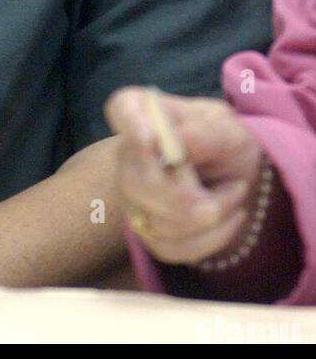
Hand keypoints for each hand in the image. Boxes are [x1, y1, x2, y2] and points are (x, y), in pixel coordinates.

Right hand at [104, 87, 263, 265]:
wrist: (234, 175)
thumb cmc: (225, 141)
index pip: (122, 110)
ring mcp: (132, 197)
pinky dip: (211, 239)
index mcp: (144, 114)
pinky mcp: (148, 232)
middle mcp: (128, 155)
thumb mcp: (230, 129)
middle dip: (185, 197)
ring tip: (235, 193)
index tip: (150, 139)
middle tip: (236, 188)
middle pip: (136, 182)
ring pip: (158, 222)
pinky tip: (229, 219)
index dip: (130, 125)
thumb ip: (210, 134)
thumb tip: (182, 142)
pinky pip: (171, 248)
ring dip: (211, 215)